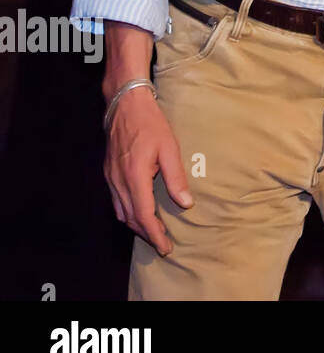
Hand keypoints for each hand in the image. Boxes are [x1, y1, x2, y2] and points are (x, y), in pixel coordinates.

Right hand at [104, 88, 192, 254]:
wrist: (125, 105)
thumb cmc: (150, 124)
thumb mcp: (169, 148)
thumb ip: (176, 178)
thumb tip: (185, 203)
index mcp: (135, 177)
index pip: (144, 215)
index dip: (154, 234)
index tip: (165, 246)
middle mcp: (119, 181)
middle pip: (131, 218)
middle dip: (146, 233)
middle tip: (162, 243)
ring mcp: (111, 178)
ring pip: (121, 211)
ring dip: (136, 224)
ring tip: (153, 231)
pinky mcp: (109, 173)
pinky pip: (117, 201)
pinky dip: (128, 212)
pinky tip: (139, 211)